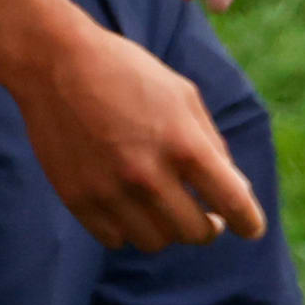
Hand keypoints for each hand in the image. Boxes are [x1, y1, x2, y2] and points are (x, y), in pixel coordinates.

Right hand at [0, 14, 266, 250]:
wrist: (55, 62)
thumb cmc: (127, 73)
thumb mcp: (182, 94)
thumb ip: (212, 144)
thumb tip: (236, 191)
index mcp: (183, 143)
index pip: (233, 203)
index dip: (249, 223)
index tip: (249, 227)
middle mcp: (148, 174)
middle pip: (195, 233)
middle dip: (209, 227)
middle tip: (205, 215)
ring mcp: (111, 191)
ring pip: (156, 242)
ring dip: (166, 228)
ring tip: (162, 204)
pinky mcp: (79, 200)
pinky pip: (116, 239)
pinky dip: (128, 228)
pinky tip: (127, 203)